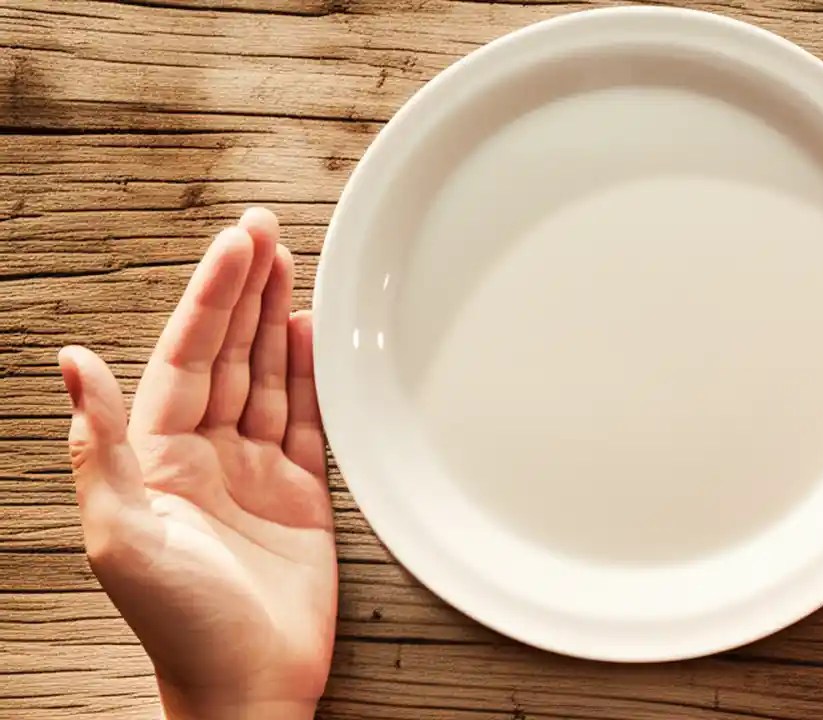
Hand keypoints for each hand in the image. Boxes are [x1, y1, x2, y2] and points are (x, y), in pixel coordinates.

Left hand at [58, 209, 334, 719]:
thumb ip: (100, 446)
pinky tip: (310, 336)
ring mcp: (255, 471)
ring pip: (267, 376)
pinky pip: (306, 417)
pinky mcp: (300, 492)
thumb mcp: (121, 537)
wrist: (250, 684)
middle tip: (264, 232)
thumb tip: (72, 364)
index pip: (187, 356)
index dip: (212, 297)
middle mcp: (205, 455)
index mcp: (158, 458)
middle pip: (228, 353)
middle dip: (245, 289)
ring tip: (290, 265)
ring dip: (276, 319)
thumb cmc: (182, 627)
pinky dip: (309, 374)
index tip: (236, 246)